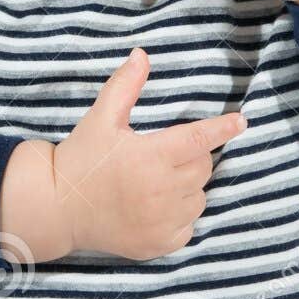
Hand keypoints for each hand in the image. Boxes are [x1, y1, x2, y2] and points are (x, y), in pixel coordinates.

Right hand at [52, 47, 245, 260]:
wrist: (57, 208)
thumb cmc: (81, 159)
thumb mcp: (100, 119)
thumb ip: (125, 87)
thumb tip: (142, 55)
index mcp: (149, 156)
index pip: (199, 139)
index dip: (223, 129)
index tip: (241, 121)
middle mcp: (160, 191)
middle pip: (202, 168)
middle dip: (193, 157)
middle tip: (166, 155)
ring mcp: (161, 222)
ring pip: (199, 197)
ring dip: (189, 187)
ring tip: (158, 182)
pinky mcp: (159, 244)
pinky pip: (189, 226)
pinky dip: (181, 216)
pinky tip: (157, 207)